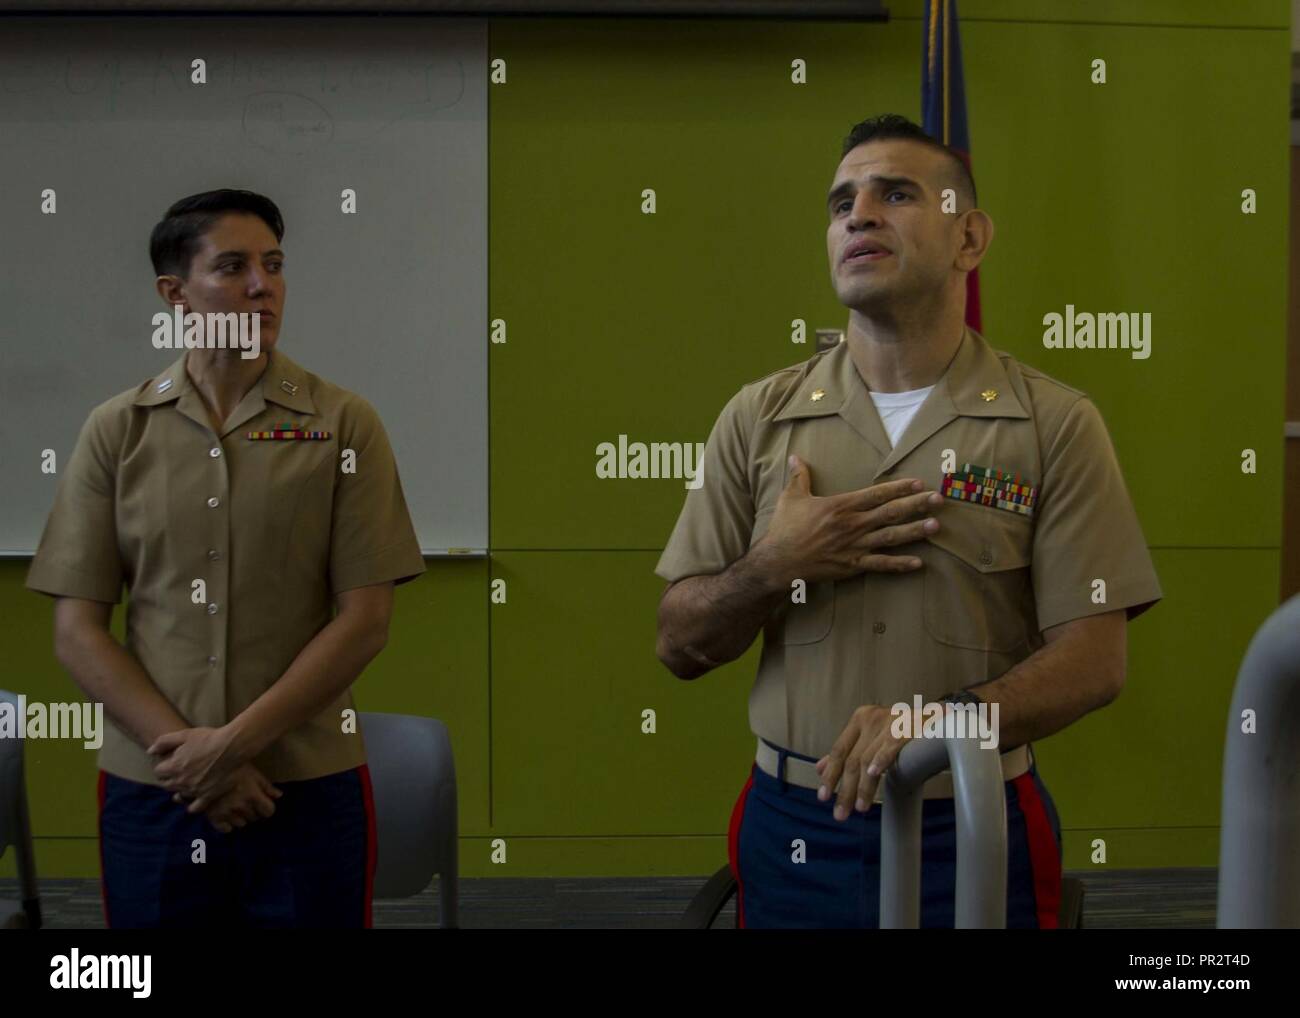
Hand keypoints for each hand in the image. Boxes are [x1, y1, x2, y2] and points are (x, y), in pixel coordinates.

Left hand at [148, 725, 241, 806]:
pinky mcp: (208, 796)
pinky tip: (195, 798)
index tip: (171, 763)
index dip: (163, 766)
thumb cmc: (209, 738)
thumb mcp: (185, 735)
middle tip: (179, 772)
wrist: (233, 747)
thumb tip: (150, 751)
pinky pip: (195, 807)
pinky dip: (192, 805)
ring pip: (179, 795)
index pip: (158, 772)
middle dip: (170, 778)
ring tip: (189, 782)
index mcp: (173, 766)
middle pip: (167, 785)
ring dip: (181, 789)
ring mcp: (194, 790)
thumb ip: (164, 742)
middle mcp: (181, 781)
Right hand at [192, 763, 282, 832]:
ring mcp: (227, 813)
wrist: (205, 767)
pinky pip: (225, 829)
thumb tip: (279, 796)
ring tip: (237, 807)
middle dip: (254, 811)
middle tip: (248, 803)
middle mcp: (241, 806)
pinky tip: (227, 815)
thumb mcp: (253, 772)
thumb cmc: (233, 767)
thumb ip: (267, 786)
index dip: (267, 808)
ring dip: (242, 817)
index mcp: (253, 795)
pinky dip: (228, 824)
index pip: (269, 811)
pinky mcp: (213, 816)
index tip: (264, 804)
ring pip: (241, 824)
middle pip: (255, 818)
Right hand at [754, 455, 944, 585]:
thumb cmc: (784, 529)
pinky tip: (919, 562)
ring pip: (891, 537)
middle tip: (939, 500)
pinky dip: (899, 564)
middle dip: (917, 505)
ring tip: (936, 526)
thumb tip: (794, 456)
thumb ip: (798, 476)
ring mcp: (855, 546)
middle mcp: (853, 525)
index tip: (919, 483)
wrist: (778, 562)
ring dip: (915, 531)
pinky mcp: (853, 565)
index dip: (899, 488)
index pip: (876, 494)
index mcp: (841, 506)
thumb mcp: (790, 497)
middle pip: (891, 513)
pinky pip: (880, 565)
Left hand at [815, 705, 911, 821]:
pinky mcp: (908, 726)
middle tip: (840, 813)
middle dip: (845, 789)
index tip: (823, 797)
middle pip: (852, 759)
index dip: (831, 775)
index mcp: (859, 719)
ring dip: (863, 786)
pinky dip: (881, 759)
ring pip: (868, 758)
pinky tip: (874, 775)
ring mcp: (889, 721)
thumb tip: (819, 768)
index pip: (839, 750)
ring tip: (859, 808)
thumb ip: (848, 751)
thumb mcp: (872, 736)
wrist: (937, 715)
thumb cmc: (902, 729)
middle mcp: (871, 718)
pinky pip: (891, 745)